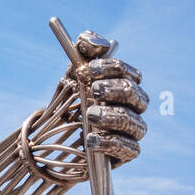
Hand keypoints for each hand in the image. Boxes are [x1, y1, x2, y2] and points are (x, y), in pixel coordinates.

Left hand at [66, 30, 148, 165]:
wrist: (59, 137)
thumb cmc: (73, 101)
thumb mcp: (73, 75)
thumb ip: (83, 52)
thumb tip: (93, 40)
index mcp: (124, 84)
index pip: (129, 73)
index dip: (113, 68)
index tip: (90, 69)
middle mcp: (133, 106)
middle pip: (135, 95)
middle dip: (115, 90)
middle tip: (93, 90)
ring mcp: (131, 131)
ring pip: (134, 122)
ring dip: (112, 117)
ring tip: (89, 115)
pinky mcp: (126, 153)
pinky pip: (130, 150)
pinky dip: (111, 144)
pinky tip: (91, 141)